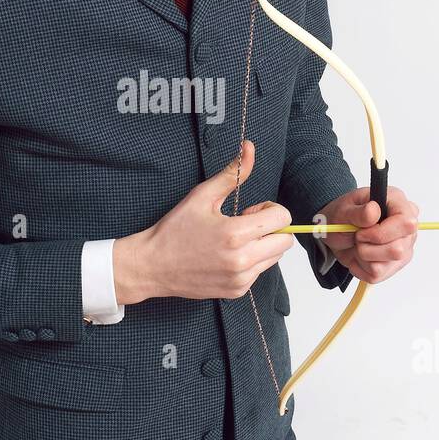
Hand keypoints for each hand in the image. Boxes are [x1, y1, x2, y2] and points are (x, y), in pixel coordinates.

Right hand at [113, 139, 293, 301]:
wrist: (153, 265)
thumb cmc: (174, 231)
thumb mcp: (202, 196)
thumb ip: (232, 173)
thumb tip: (249, 148)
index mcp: (235, 234)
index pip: (282, 219)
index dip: (271, 209)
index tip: (251, 210)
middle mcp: (241, 260)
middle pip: (285, 241)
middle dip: (272, 228)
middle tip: (245, 224)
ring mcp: (240, 279)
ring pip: (274, 257)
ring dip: (263, 245)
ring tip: (234, 241)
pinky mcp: (237, 290)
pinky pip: (260, 272)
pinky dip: (251, 262)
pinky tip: (227, 255)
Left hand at [319, 185, 418, 283]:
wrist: (335, 234)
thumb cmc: (342, 217)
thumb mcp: (343, 210)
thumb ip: (358, 212)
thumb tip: (373, 210)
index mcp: (397, 204)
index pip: (407, 224)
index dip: (382, 233)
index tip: (361, 232)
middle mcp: (406, 228)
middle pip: (398, 250)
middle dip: (367, 248)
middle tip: (357, 237)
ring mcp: (404, 248)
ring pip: (385, 265)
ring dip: (362, 257)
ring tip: (357, 244)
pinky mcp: (395, 265)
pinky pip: (376, 275)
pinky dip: (360, 267)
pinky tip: (357, 255)